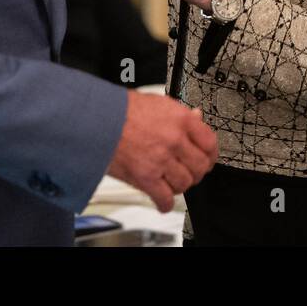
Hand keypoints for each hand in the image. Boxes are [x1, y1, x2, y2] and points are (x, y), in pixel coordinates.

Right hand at [107, 90, 218, 211]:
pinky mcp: (146, 177)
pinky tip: (163, 201)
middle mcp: (174, 139)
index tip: (208, 157)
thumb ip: (179, 113)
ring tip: (172, 182)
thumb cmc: (120, 109)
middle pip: (200, 166)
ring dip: (180, 185)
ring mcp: (161, 159)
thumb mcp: (157, 102)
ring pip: (185, 183)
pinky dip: (165, 203)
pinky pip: (165, 198)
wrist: (96, 119)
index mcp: (180, 119)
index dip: (211, 153)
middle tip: (190, 171)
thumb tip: (196, 117)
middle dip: (196, 171)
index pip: (209, 142)